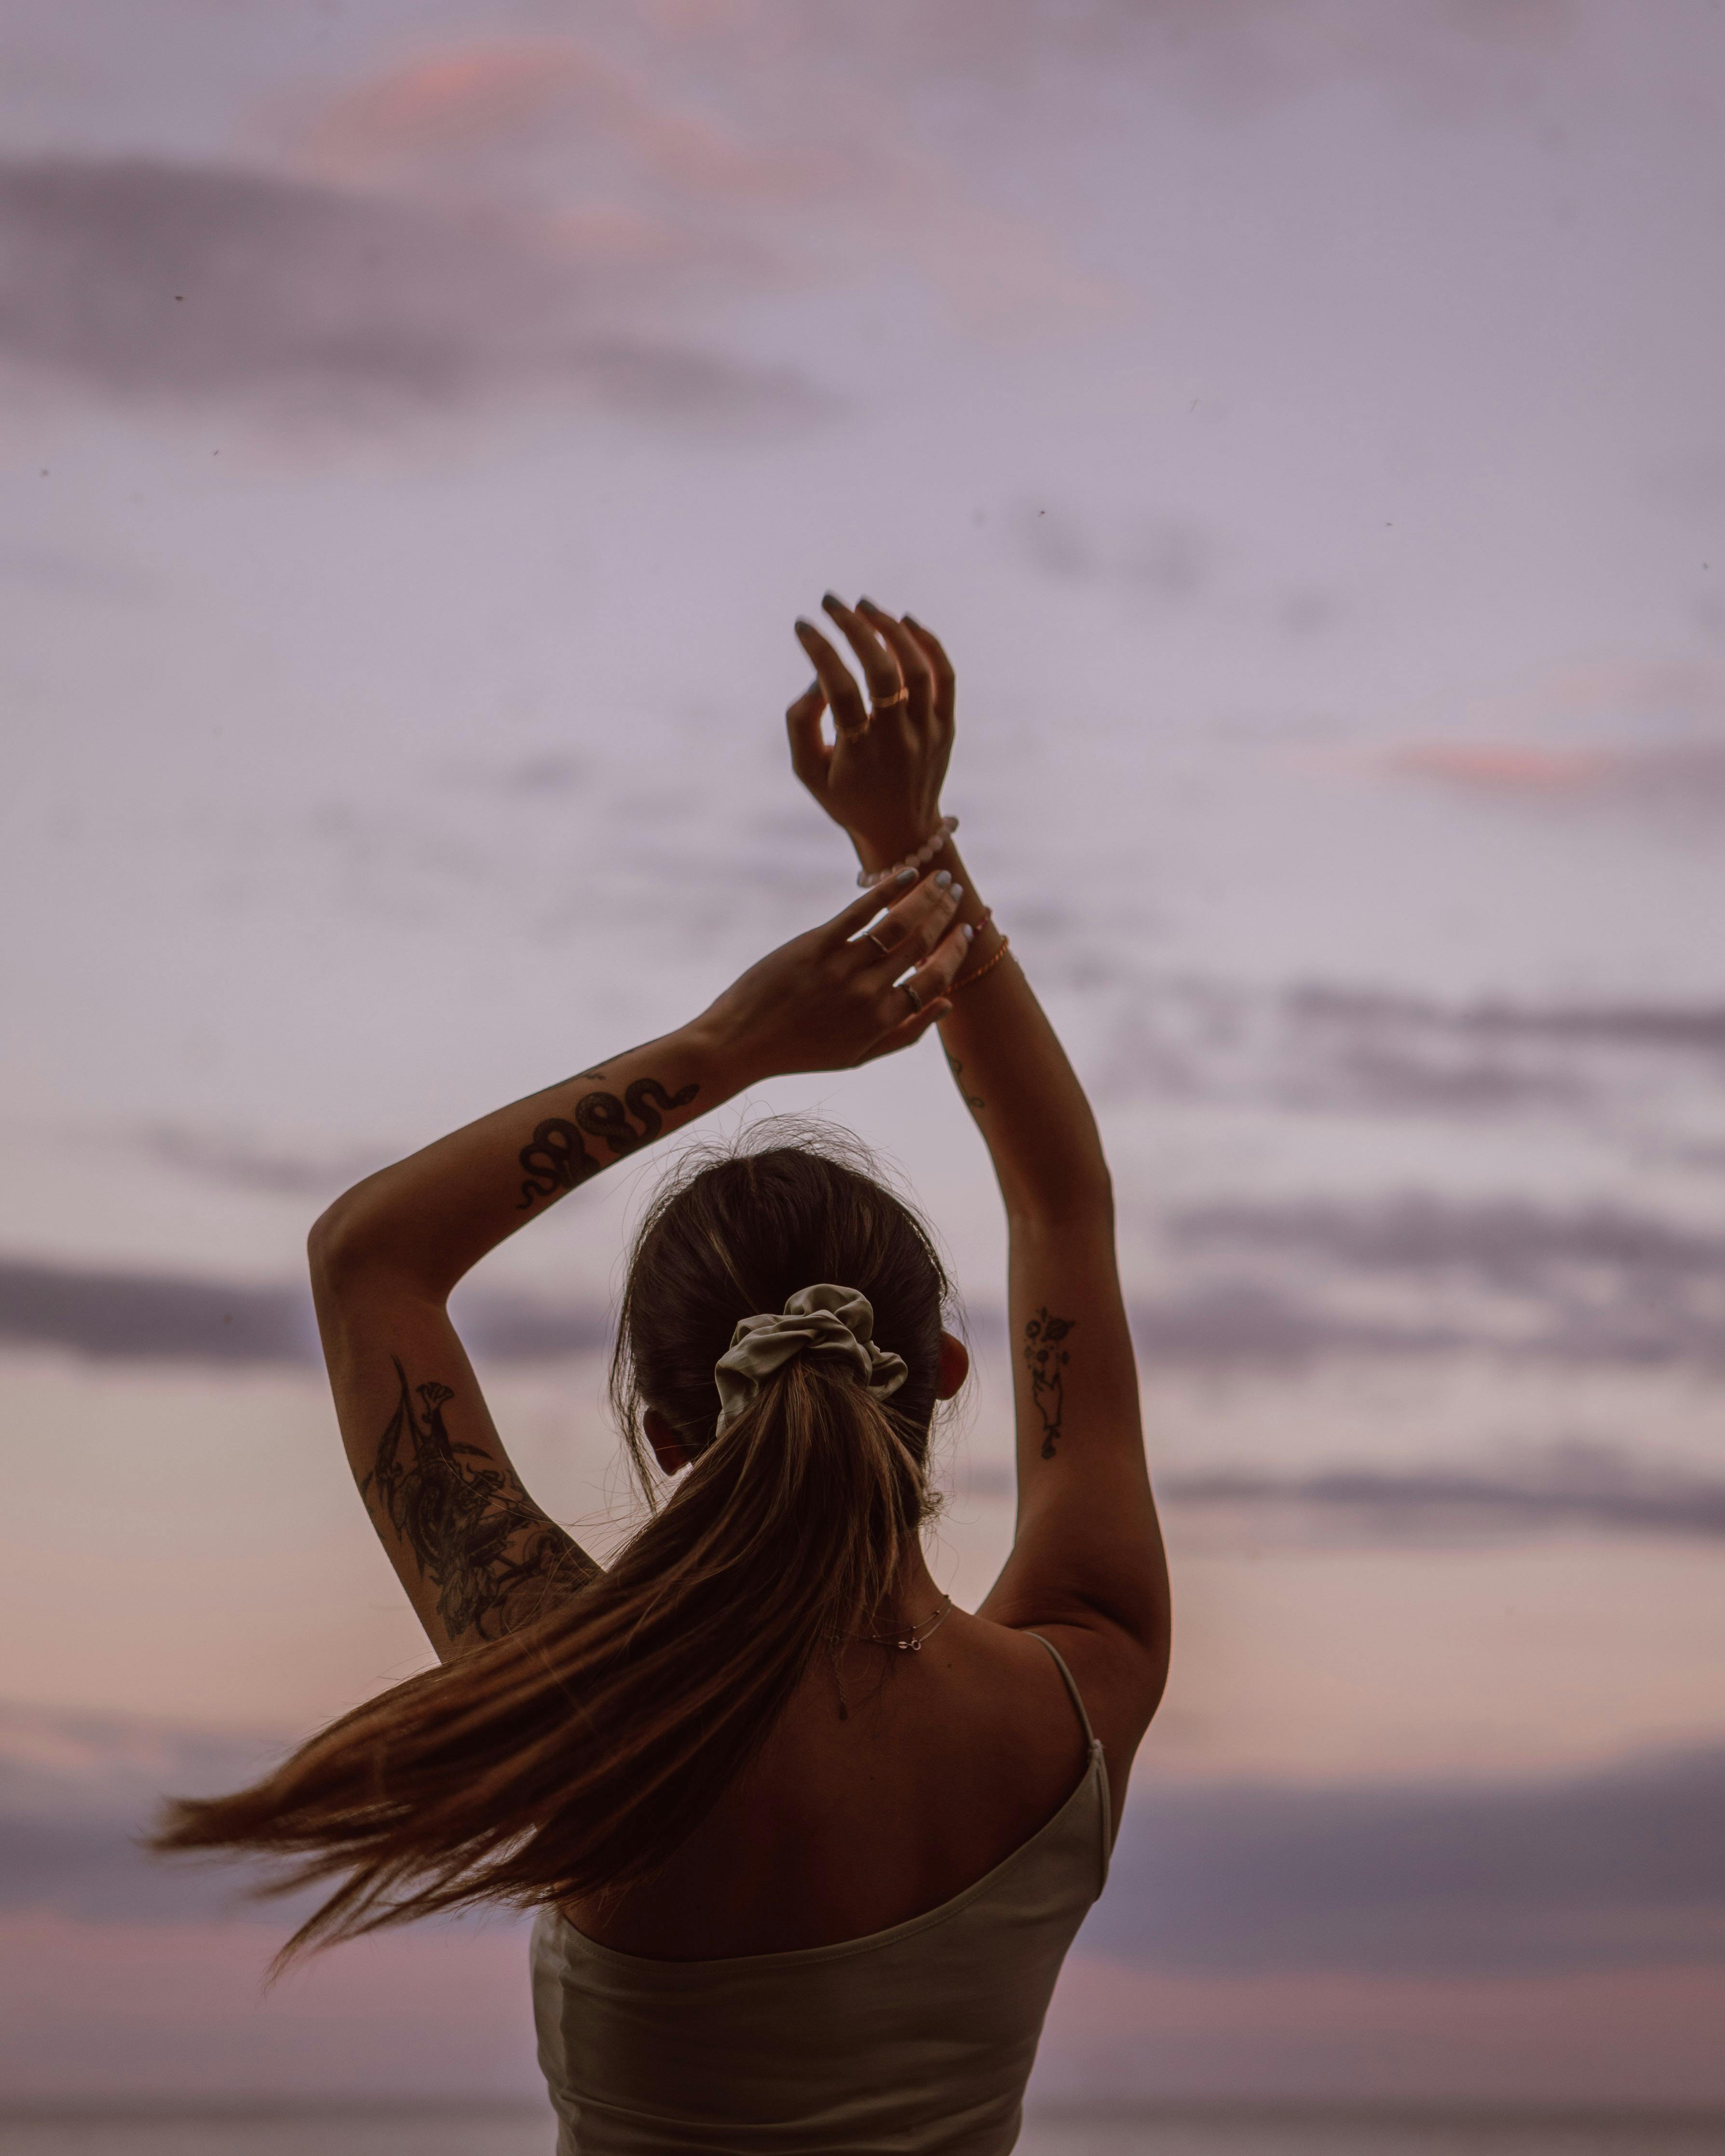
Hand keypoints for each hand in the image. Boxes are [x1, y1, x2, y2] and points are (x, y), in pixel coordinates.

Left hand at [699, 870, 972, 1080]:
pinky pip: (859, 912)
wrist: (742, 1042)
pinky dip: (886, 890)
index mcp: (882, 1020)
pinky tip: (905, 875)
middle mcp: (868, 992)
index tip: (964, 931)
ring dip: (925, 898)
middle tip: (956, 892)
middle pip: (920, 944)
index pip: (935, 980)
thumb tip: (947, 1005)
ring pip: (897, 925)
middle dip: (944, 914)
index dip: (953, 953)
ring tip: (939, 880)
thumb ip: (906, 1034)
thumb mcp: (858, 1056)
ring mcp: (842, 967)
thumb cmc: (801, 1052)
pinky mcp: (815, 944)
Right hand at [787, 596, 955, 874]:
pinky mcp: (946, 727)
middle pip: (882, 670)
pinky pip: (945, 676)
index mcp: (859, 753)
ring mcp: (927, 732)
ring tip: (864, 606)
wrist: (902, 830)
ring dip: (889, 628)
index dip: (819, 650)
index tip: (802, 625)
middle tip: (830, 601)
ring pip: (916, 667)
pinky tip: (904, 621)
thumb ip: (801, 722)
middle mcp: (897, 741)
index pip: (839, 689)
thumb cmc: (846, 797)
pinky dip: (928, 643)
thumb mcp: (808, 770)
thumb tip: (818, 676)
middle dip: (853, 627)